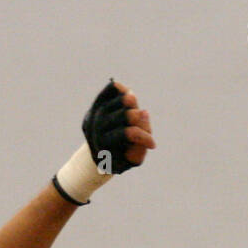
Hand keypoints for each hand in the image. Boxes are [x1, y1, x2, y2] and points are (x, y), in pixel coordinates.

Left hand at [52, 77, 155, 204]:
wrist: (98, 151)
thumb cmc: (119, 157)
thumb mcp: (131, 159)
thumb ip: (141, 142)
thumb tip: (144, 111)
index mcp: (102, 143)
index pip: (129, 133)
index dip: (145, 138)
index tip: (152, 145)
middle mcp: (96, 125)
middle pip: (127, 115)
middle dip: (141, 122)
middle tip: (140, 129)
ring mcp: (95, 111)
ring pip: (123, 99)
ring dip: (136, 108)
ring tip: (135, 116)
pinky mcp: (97, 101)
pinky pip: (114, 88)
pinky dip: (125, 92)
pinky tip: (128, 102)